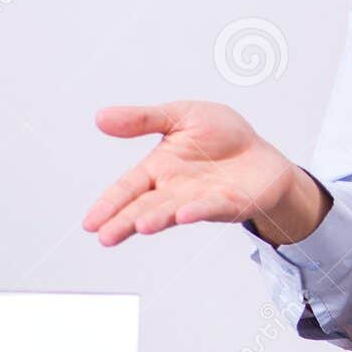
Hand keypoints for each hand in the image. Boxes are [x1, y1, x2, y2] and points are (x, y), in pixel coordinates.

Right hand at [82, 101, 328, 246]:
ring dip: (157, 218)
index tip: (90, 223)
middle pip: (145, 206)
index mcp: (159, 169)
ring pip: (174, 210)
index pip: (128, 188)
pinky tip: (184, 214)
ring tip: (141, 226)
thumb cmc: (221, 137)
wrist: (261, 153)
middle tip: (105, 236)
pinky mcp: (229, 203)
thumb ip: (143, 119)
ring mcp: (201, 199)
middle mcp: (175, 190)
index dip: (109, 204)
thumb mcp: (180, 116)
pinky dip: (198, 211)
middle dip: (125, 221)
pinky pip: (212, 207)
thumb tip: (101, 117)